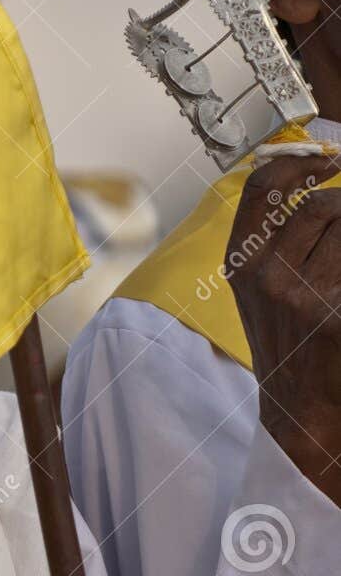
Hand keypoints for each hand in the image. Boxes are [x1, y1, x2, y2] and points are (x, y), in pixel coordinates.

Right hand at [227, 153, 340, 504]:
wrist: (303, 413)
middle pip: (323, 206)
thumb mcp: (262, 289)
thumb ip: (275, 236)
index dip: (299, 164)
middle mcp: (266, 278)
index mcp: (243, 264)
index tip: (326, 162)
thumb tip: (318, 179)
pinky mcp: (337, 319)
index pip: (263, 188)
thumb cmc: (289, 345)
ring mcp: (303, 299)